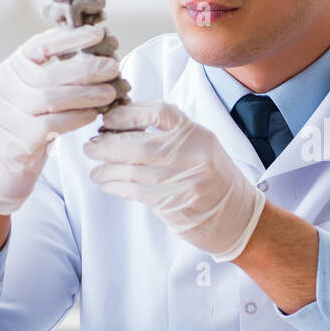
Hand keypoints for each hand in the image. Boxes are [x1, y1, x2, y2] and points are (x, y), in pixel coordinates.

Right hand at [0, 25, 119, 214]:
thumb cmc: (25, 127)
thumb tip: (96, 56)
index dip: (69, 39)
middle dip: (85, 69)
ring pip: (51, 98)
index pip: (38, 46)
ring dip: (86, 94)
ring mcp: (6, 114)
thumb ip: (53, 77)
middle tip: (113, 67)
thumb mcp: (31, 96)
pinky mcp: (17, 138)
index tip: (98, 33)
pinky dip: (77, 117)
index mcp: (7, 71)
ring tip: (110, 92)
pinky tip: (93, 115)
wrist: (0, 170)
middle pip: (48, 74)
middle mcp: (2, 88)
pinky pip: (52, 123)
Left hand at [83, 101, 265, 261]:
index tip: (110, 119)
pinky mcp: (172, 205)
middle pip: (138, 144)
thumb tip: (123, 125)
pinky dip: (115, 186)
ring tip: (96, 168)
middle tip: (91, 146)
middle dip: (108, 145)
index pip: (159, 112)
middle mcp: (191, 156)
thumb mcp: (201, 146)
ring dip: (106, 169)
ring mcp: (182, 181)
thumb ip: (170, 134)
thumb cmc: (214, 178)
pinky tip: (106, 182)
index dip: (129, 114)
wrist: (238, 217)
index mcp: (198, 135)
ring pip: (131, 171)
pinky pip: (134, 192)